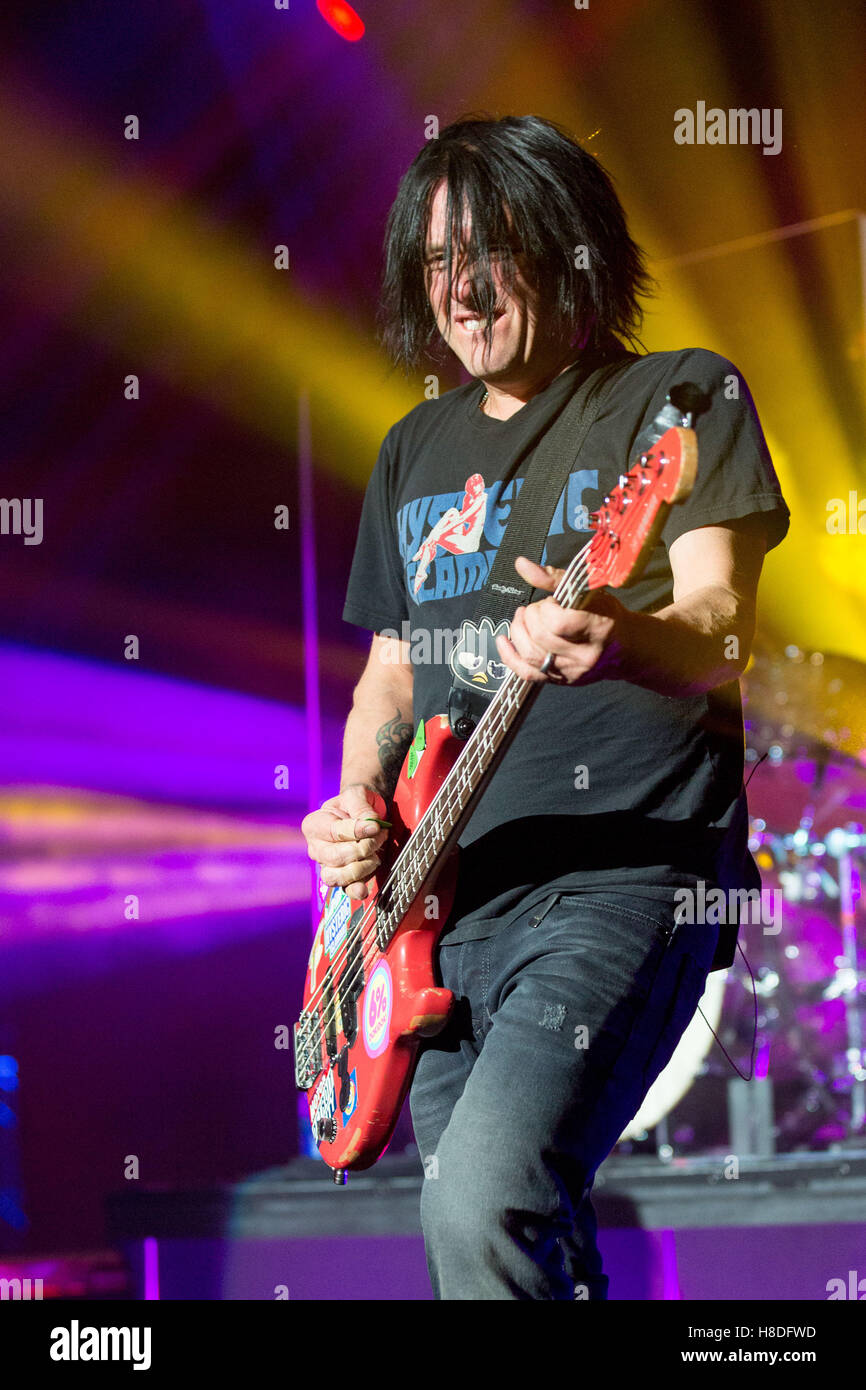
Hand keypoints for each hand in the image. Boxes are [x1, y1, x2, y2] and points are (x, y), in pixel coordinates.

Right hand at [301, 783, 390, 900]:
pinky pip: (345, 889)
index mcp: (314, 825)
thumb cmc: (355, 804)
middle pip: (335, 857)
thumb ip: (361, 808)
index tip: (375, 826)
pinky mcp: (342, 878)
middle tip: (378, 837)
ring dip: (362, 866)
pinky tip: (364, 889)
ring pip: (337, 876)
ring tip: (375, 854)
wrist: (363, 815)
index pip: (334, 832)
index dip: (356, 831)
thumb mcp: (357, 796)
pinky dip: (355, 890)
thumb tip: (370, 826)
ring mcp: (327, 865)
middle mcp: (316, 848)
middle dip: (362, 848)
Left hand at [495, 556, 626, 685]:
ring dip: (518, 631)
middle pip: (541, 637)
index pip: (559, 623)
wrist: (625, 647)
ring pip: (531, 655)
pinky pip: (526, 674)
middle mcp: (585, 655)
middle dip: (530, 617)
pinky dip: (510, 657)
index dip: (547, 609)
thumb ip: (553, 578)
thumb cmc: (607, 615)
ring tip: (523, 619)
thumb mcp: (588, 591)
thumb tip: (521, 564)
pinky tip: (504, 641)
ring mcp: (571, 671)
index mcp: (597, 629)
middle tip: (536, 609)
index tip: (552, 603)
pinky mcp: (560, 680)